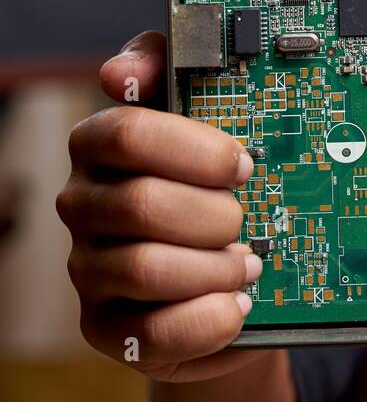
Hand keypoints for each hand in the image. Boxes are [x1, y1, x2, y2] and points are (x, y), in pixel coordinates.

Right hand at [57, 31, 262, 381]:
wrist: (220, 282)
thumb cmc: (210, 193)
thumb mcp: (205, 126)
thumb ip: (172, 71)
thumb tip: (121, 69)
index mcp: (101, 148)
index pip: (127, 134)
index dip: (195, 149)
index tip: (240, 163)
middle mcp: (84, 207)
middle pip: (143, 205)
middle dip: (213, 216)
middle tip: (245, 220)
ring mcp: (90, 271)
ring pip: (149, 269)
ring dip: (216, 268)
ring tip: (248, 266)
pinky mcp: (107, 331)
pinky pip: (158, 332)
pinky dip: (211, 319)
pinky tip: (237, 304)